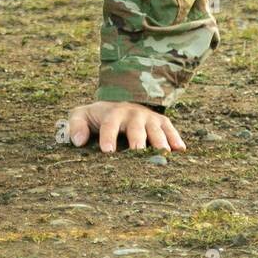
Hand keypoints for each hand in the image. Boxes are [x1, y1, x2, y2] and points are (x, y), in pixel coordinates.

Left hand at [67, 101, 185, 153]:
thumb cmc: (98, 116)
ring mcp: (149, 118)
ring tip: (164, 154)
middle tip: (138, 153)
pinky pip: (170, 129)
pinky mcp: (161, 122)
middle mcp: (133, 114)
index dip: (108, 136)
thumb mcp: (82, 115)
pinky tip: (181, 151)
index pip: (109, 124)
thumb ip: (75, 125)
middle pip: (136, 127)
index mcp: (112, 113)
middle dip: (137, 139)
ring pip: (155, 128)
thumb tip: (78, 141)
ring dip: (160, 140)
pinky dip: (176, 138)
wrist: (119, 102)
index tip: (107, 151)